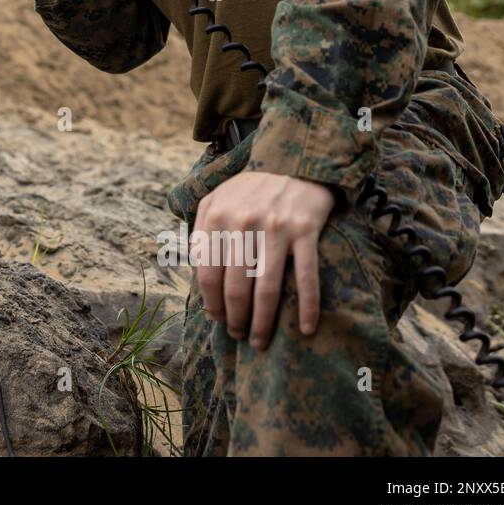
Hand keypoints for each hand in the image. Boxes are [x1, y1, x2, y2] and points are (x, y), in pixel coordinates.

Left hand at [193, 171, 336, 349]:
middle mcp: (243, 223)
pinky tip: (307, 329)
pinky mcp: (305, 231)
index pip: (208, 274)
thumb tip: (196, 269)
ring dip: (263, 322)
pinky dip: (307, 307)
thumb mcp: (216, 200)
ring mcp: (276, 228)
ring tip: (260, 341)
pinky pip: (306, 277)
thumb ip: (201, 230)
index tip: (218, 320)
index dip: (211, 304)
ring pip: (267, 288)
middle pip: (236, 287)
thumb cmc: (250, 190)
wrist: (294, 163)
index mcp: (216, 217)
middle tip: (239, 336)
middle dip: (235, 319)